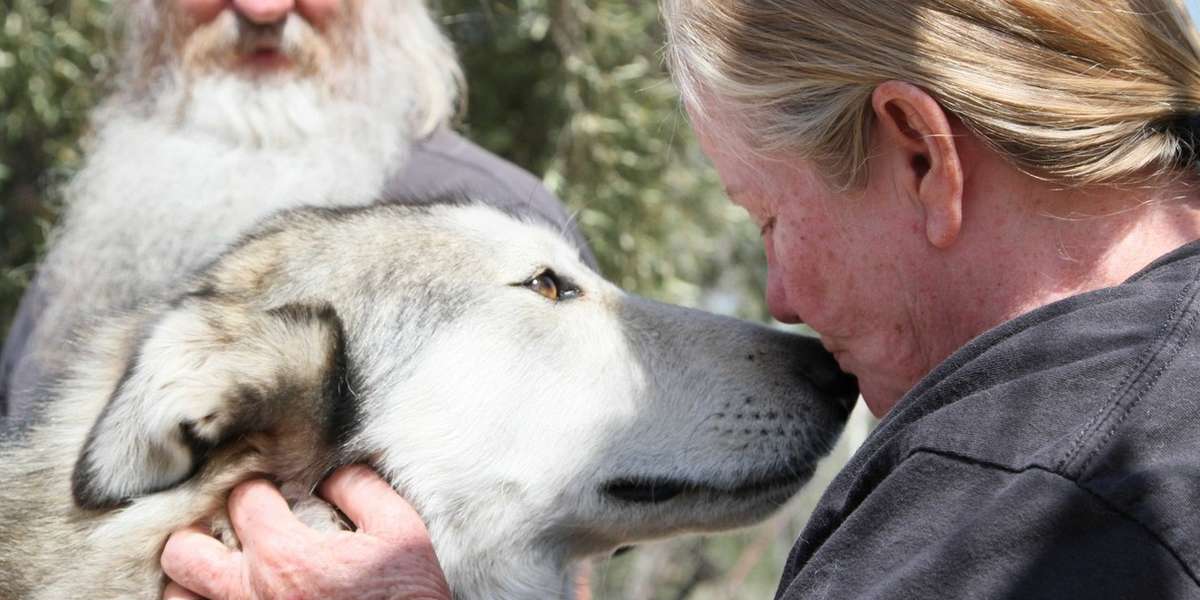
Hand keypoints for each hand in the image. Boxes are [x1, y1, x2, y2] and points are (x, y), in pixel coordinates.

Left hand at [160, 465, 450, 599]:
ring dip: (194, 580)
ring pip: (177, 597)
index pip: (242, 498)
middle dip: (202, 532)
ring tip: (224, 573)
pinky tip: (234, 598)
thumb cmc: (405, 597)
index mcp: (286, 556)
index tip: (274, 496)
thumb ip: (362, 490)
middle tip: (231, 533)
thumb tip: (332, 476)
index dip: (259, 488)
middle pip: (183, 550)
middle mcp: (250, 594)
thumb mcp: (401, 532)